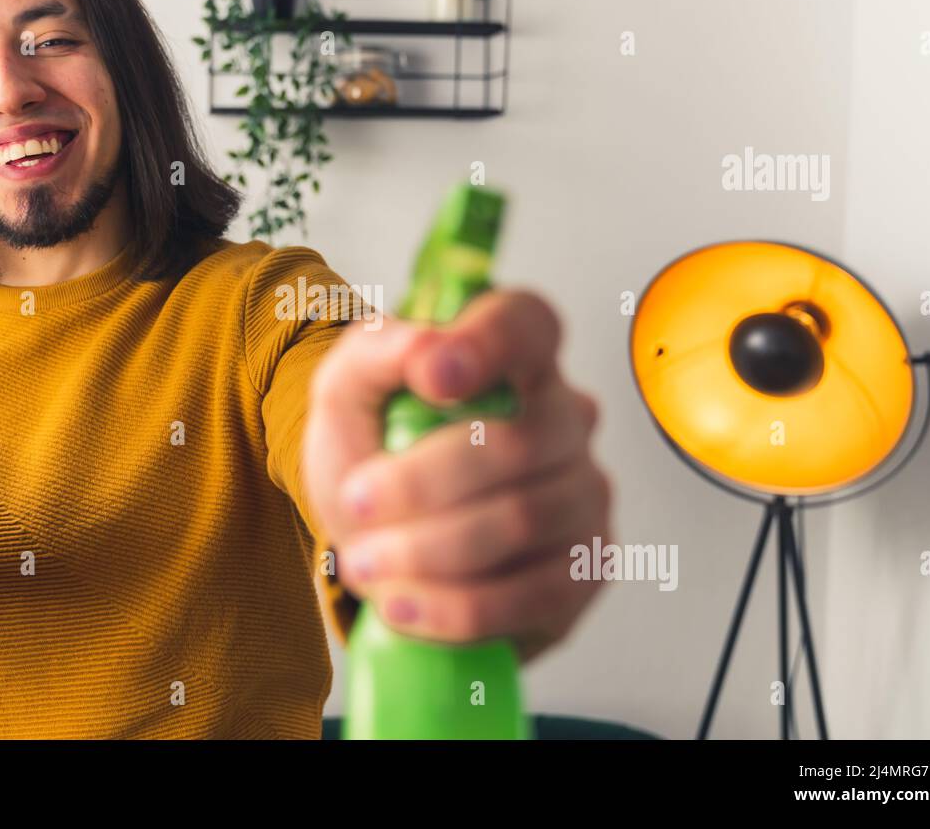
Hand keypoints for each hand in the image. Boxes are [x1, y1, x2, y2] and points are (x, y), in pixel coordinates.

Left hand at [302, 289, 612, 662]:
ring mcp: (585, 494)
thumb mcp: (344, 397)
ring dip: (428, 550)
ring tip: (366, 562)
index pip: (529, 324)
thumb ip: (373, 353)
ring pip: (522, 521)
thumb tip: (424, 347)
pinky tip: (402, 603)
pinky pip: (532, 593)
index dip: (491, 343)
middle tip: (356, 503)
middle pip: (517, 443)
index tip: (431, 376)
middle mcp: (564, 418)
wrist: (378, 545)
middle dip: (421, 483)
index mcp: (510, 359)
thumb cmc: (373, 458)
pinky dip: (455, 606)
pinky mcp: (585, 569)